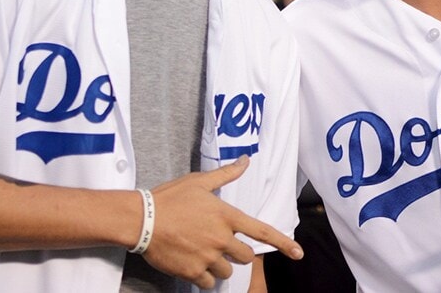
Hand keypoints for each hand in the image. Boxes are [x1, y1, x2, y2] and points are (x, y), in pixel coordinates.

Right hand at [142, 156, 302, 288]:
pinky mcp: (193, 272)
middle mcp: (222, 238)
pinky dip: (205, 277)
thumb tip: (245, 160)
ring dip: (221, 266)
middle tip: (219, 245)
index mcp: (227, 216)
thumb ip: (226, 174)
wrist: (141, 219)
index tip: (299, 253)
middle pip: (245, 256)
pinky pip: (209, 283)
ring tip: (202, 253)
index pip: (262, 232)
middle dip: (237, 254)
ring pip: (228, 272)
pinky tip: (194, 265)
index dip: (284, 243)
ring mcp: (208, 257)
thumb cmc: (170, 198)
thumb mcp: (199, 182)